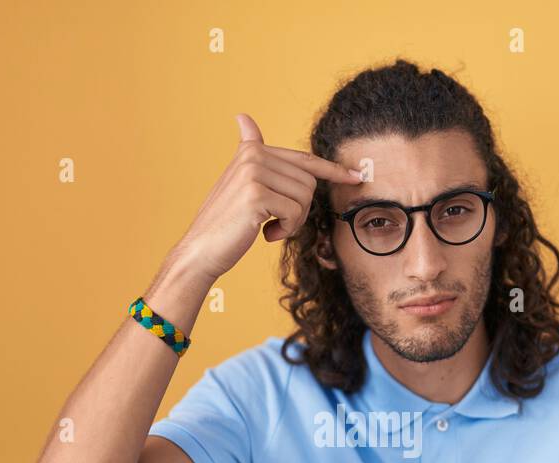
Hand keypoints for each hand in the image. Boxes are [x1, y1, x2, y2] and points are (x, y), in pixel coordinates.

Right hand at [175, 113, 363, 281]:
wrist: (201, 250)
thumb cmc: (227, 223)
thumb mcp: (239, 183)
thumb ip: (250, 152)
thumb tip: (243, 117)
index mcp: (252, 151)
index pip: (303, 158)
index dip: (333, 169)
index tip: (357, 176)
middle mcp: (253, 156)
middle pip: (309, 182)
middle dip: (300, 209)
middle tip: (275, 223)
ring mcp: (253, 173)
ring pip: (305, 198)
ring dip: (293, 222)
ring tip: (267, 227)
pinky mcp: (256, 195)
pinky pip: (295, 213)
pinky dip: (285, 230)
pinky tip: (265, 234)